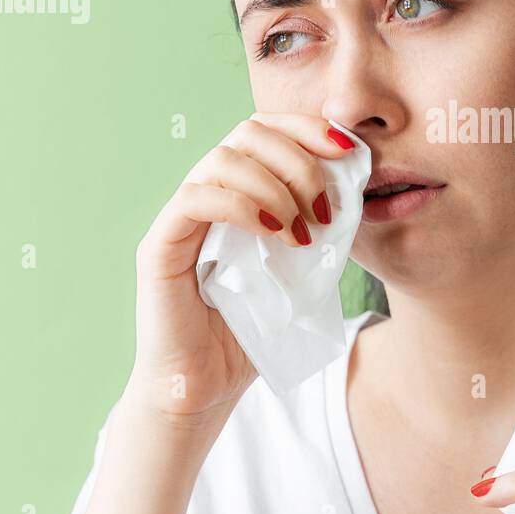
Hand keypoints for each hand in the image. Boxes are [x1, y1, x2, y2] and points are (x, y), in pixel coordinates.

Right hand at [130, 112, 355, 423]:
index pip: (267, 130)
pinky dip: (242, 205)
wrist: (207, 386)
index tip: (349, 150)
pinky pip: (195, 198)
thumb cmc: (254, 330)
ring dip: (275, 187)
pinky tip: (273, 232)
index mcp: (238, 191)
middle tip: (324, 208)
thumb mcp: (301, 268)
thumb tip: (355, 186)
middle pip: (247, 133)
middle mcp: (206, 193)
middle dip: (298, 159)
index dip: (308, 128)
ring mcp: (179, 217)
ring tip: (300, 231)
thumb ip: (318, 225)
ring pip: (222, 158)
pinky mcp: (159, 245)